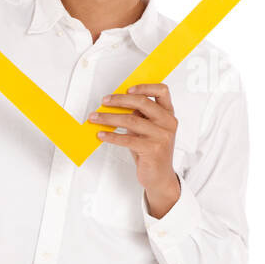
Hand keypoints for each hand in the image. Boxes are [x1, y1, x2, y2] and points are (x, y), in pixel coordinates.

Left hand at [89, 83, 180, 217]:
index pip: (161, 91)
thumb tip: (116, 103)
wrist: (160, 177)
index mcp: (168, 114)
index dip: (144, 86)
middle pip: (142, 102)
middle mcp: (168, 122)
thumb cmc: (152, 150)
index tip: (127, 89)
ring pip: (131, 120)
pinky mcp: (153, 149)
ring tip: (96, 118)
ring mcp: (162, 136)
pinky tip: (101, 134)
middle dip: (119, 100)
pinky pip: (127, 139)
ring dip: (109, 117)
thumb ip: (139, 115)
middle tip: (104, 101)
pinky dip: (111, 136)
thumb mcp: (148, 129)